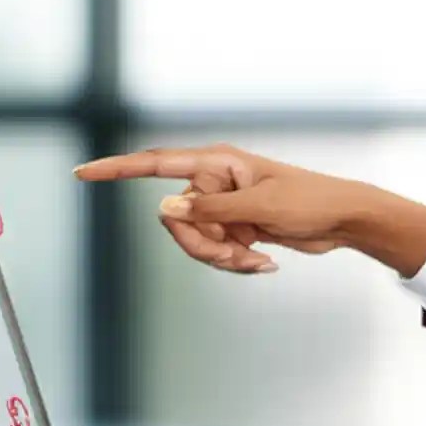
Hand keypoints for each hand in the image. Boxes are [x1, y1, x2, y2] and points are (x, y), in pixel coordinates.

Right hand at [74, 144, 425, 275]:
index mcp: (217, 162)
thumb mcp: (261, 207)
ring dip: (222, 258)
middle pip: (174, 219)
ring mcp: (222, 206)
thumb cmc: (309, 201)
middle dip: (202, 245)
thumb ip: (211, 211)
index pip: (157, 164)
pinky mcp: (232, 227)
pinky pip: (213, 252)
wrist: (342, 220)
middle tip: (237, 252)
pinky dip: (235, 263)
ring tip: (257, 259)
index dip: (118, 169)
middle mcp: (213, 181)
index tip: (84, 173)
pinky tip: (264, 263)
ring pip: (193, 241)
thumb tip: (165, 208)